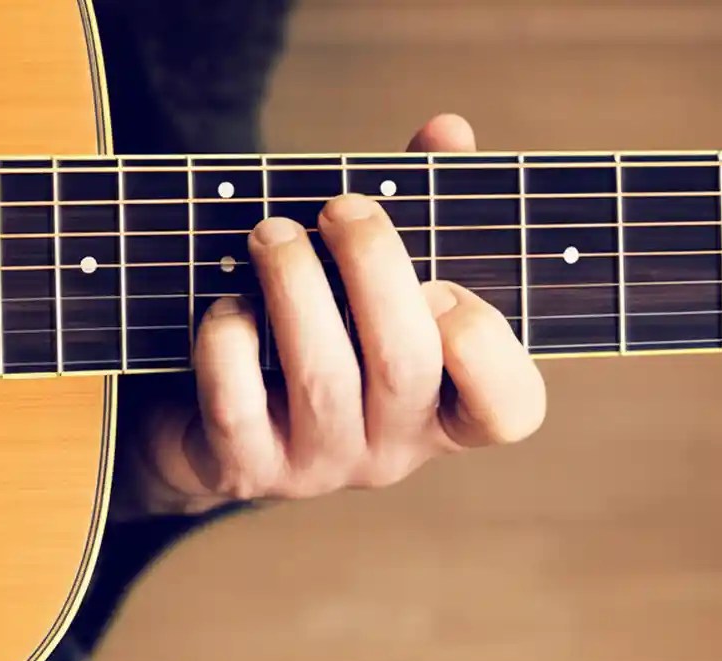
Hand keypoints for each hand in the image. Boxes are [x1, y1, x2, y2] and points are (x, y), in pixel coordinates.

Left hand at [111, 114, 545, 519]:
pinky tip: (228, 303)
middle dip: (372, 267)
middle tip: (338, 208)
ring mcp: (318, 467)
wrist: (212, 421)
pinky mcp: (244, 469)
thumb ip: (420, 207)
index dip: (485, 342)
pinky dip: (230, 338)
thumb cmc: (317, 329)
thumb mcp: (373, 276)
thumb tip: (448, 130)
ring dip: (295, 284)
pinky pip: (238, 403)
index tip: (441, 283)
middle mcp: (391, 451)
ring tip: (272, 233)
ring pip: (321, 376)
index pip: (508, 408)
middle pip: (404, 364)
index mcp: (444, 408)